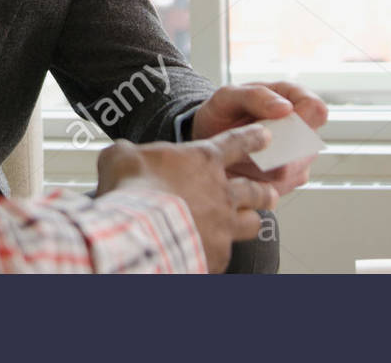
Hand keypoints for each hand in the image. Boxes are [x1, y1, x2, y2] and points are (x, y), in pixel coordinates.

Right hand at [96, 125, 278, 272]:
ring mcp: (223, 225)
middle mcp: (221, 192)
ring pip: (252, 223)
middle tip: (267, 192)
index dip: (253, 138)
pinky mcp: (217, 254)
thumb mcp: (122, 156)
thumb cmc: (133, 190)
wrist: (139, 230)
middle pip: (255, 189)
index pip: (237, 143)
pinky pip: (226, 253)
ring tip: (247, 222)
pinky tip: (206, 252)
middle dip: (262, 190)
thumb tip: (122, 154)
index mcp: (202, 161)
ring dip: (249, 220)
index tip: (266, 136)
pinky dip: (217, 251)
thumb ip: (130, 153)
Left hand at [190, 81, 328, 195]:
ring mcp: (300, 156)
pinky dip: (259, 182)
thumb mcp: (228, 96)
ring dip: (263, 167)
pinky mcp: (290, 180)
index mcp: (295, 98)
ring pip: (294, 171)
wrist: (209, 137)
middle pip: (307, 146)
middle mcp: (303, 129)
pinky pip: (282, 187)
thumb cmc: (222, 112)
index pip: (315, 109)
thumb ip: (255, 96)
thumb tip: (286, 108)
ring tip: (240, 156)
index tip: (272, 124)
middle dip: (275, 149)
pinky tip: (243, 170)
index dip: (298, 118)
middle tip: (248, 146)